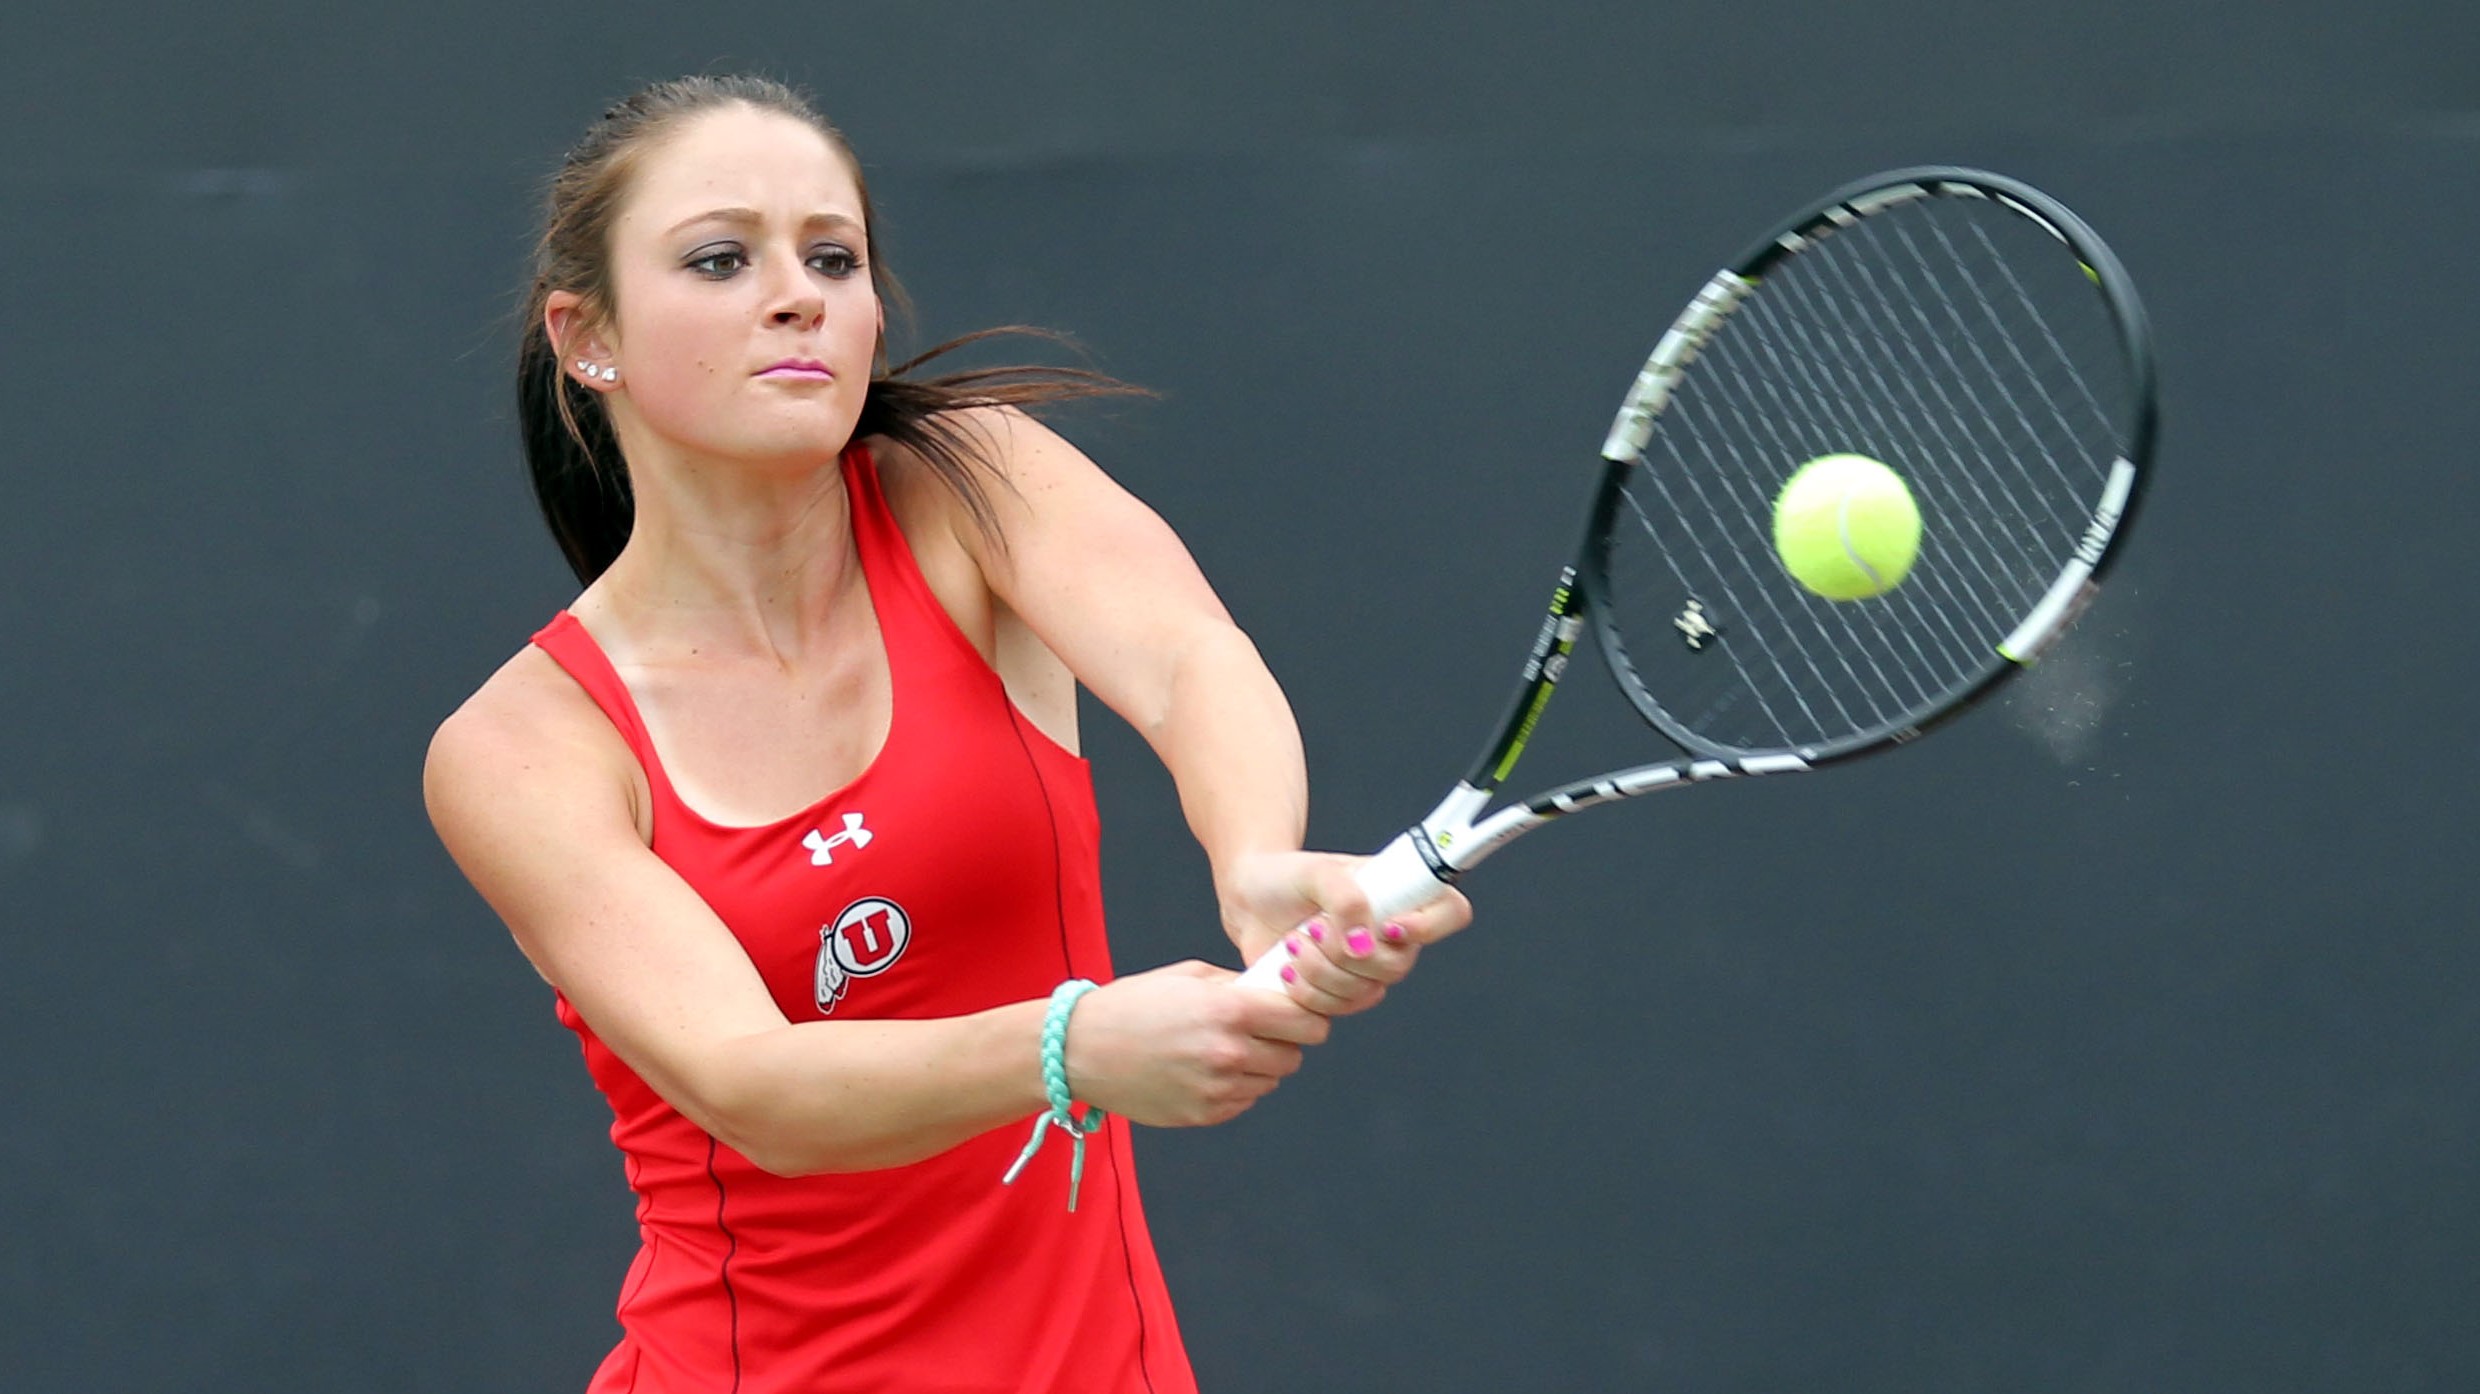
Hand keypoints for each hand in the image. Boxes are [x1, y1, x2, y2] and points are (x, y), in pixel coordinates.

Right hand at [1063, 961, 1330, 1126]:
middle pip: (1293, 1057)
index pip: (1306, 1022)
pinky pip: (1243, 1102)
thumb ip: (1238, 985)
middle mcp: (1230, 1053)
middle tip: (1257, 1033)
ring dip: (1258, 1068)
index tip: (1299, 1016)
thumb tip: (1277, 993)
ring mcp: (1218, 1089)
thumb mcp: (1188, 976)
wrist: (1081, 1050)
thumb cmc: (1133, 1005)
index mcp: (1230, 1010)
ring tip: (1221, 1051)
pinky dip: (1235, 1089)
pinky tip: (1203, 1071)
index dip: (1308, 1018)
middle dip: (1282, 1043)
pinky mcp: (1204, 1115)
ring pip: (1269, 1082)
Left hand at [1218, 849, 1472, 1016]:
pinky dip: (1307, 993)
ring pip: (1365, 992)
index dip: (1431, 925)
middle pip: (1399, 966)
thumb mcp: (1313, 871)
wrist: (1249, 901)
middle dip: (1348, 954)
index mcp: (1400, 895)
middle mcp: (1393, 936)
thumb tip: (1362, 938)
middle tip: (1313, 929)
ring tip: (1294, 943)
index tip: (1389, 925)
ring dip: (1321, 971)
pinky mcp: (1338, 994)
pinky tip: (1287, 968)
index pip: (1450, 911)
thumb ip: (1344, 896)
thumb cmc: (1287, 877)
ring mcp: (1367, 969)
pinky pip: (1338, 1010)